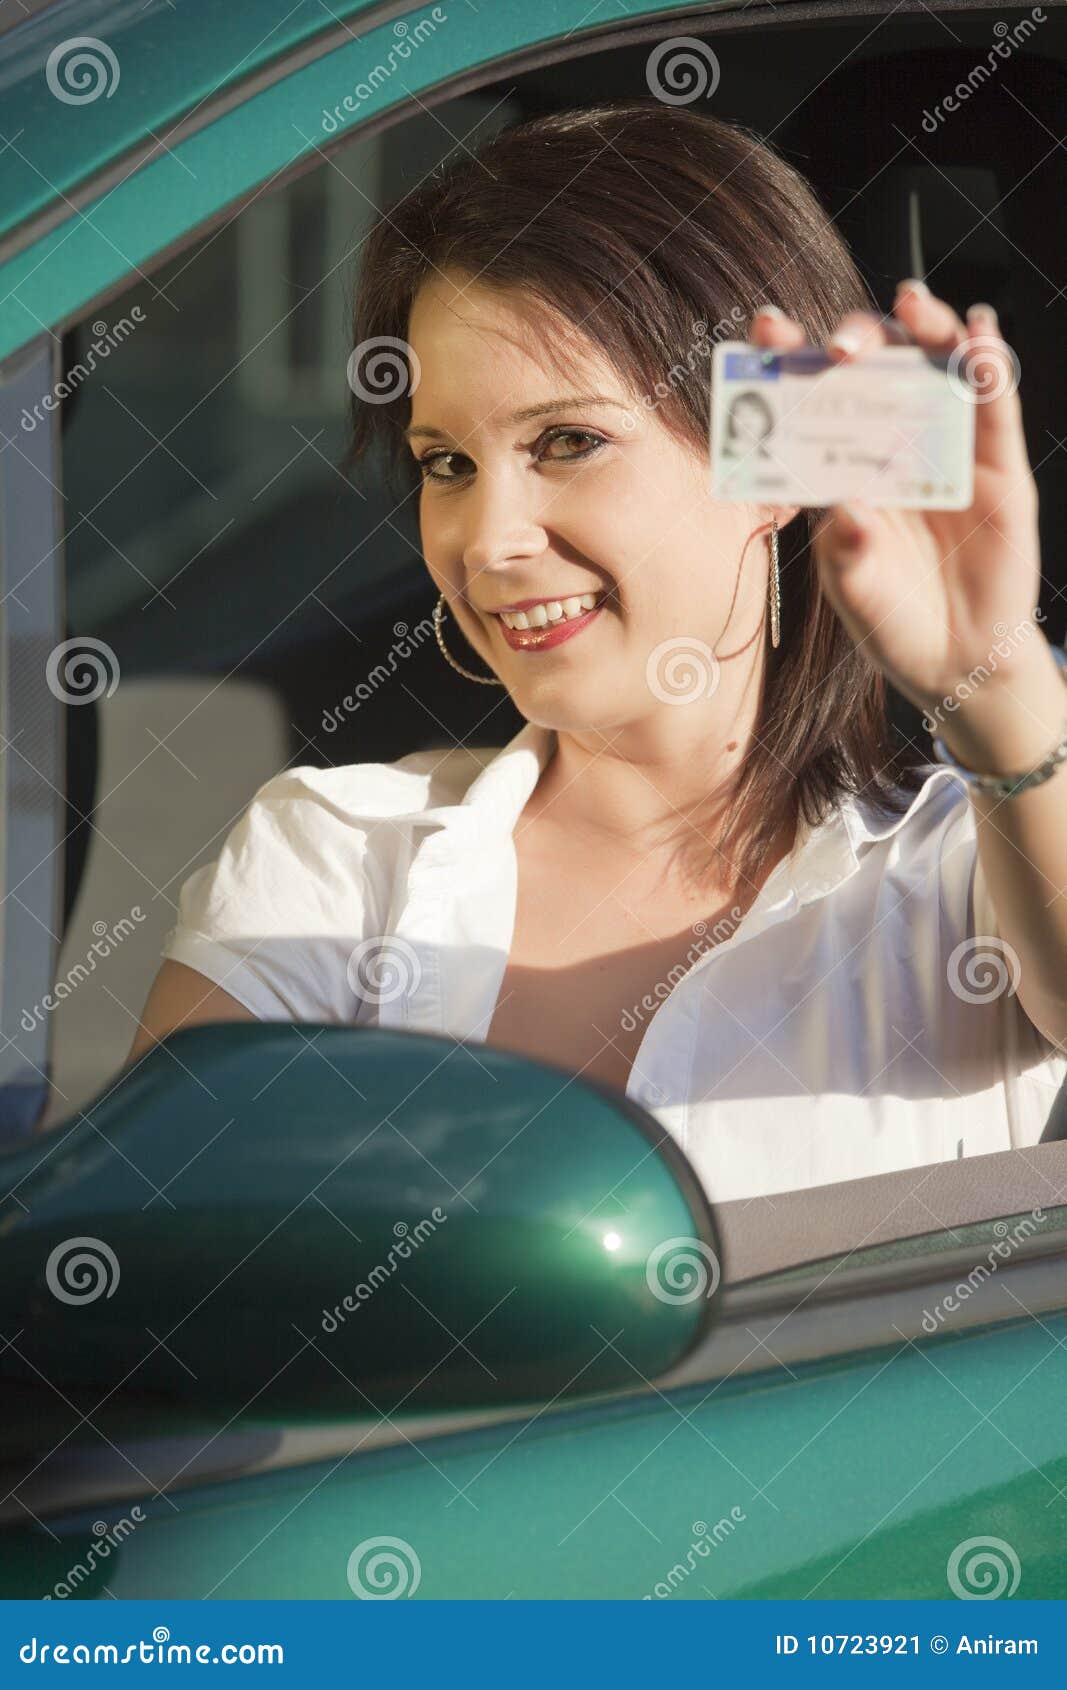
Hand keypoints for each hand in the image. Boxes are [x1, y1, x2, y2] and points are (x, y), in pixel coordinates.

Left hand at [750, 281, 1042, 719]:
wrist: (955, 658)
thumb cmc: (889, 619)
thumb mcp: (854, 592)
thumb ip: (846, 553)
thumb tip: (847, 510)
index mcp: (839, 465)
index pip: (810, 397)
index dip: (790, 357)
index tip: (768, 327)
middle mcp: (890, 443)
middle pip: (876, 366)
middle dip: (857, 339)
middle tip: (839, 346)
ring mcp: (945, 448)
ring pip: (938, 367)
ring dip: (928, 328)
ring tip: (912, 303)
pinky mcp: (997, 466)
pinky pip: (994, 408)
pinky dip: (989, 368)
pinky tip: (980, 340)